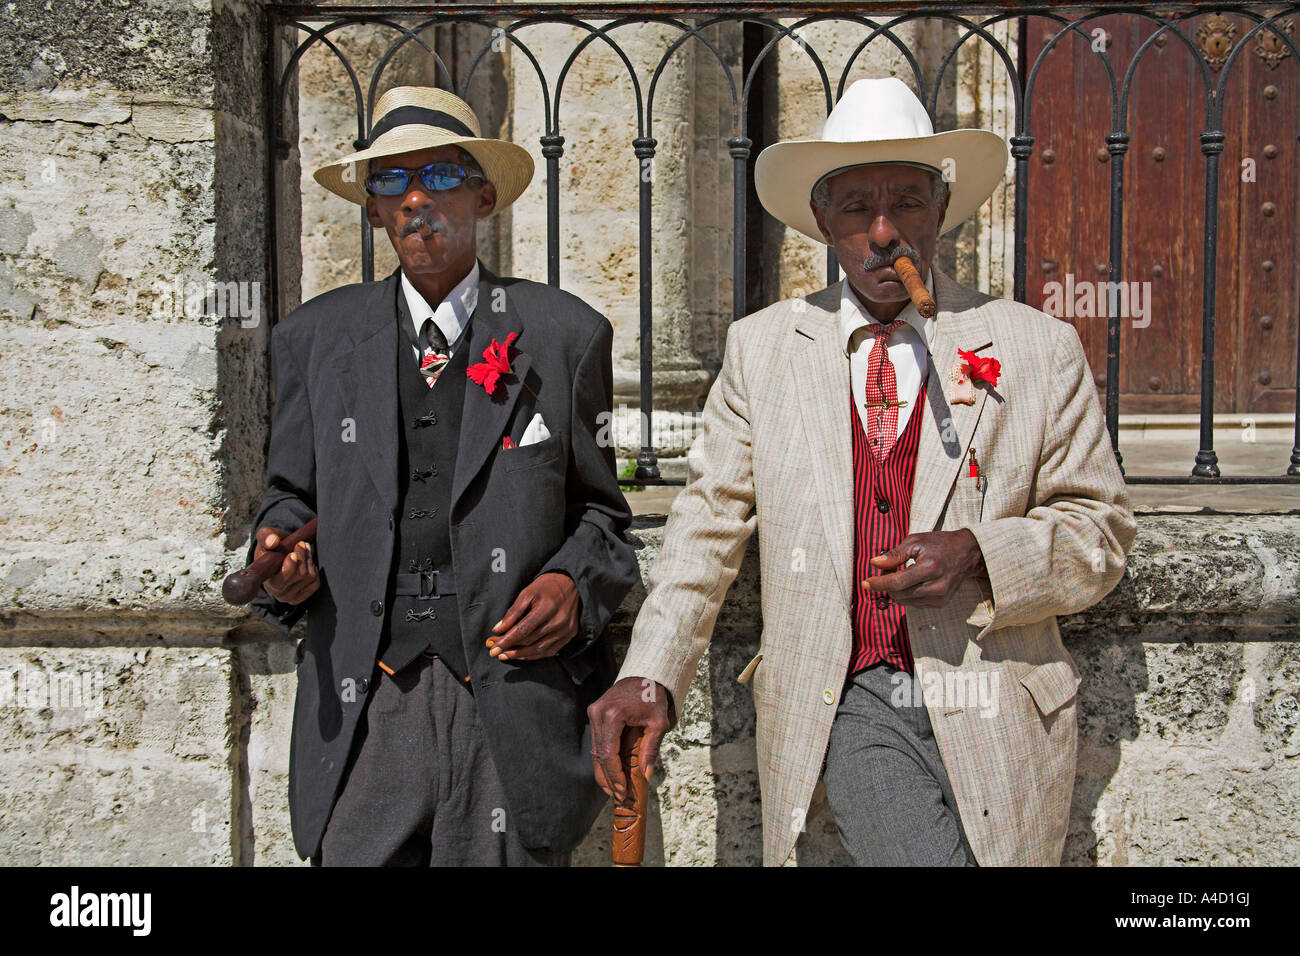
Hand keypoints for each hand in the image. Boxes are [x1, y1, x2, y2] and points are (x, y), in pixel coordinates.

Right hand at [255, 526, 319, 604]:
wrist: (276, 556)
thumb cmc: (270, 546)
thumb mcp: (265, 536)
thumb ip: (266, 536)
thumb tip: (273, 541)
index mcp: (265, 580)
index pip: (281, 579)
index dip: (290, 567)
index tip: (293, 554)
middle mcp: (277, 593)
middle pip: (300, 574)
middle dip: (303, 556)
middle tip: (301, 544)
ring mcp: (289, 597)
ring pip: (309, 577)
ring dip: (309, 560)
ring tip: (304, 550)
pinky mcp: (300, 597)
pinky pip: (315, 584)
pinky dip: (314, 570)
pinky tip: (307, 563)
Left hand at [486, 571, 578, 660]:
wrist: (570, 584)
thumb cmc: (546, 587)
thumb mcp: (527, 593)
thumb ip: (513, 612)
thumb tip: (498, 630)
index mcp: (547, 608)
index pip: (523, 630)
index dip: (506, 640)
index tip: (493, 647)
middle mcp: (559, 622)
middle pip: (530, 641)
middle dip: (509, 647)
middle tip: (494, 649)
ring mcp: (565, 630)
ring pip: (539, 650)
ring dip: (520, 655)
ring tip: (504, 655)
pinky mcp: (569, 635)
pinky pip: (549, 651)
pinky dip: (533, 655)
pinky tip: (521, 655)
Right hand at [588, 676, 672, 801]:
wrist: (645, 673)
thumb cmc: (653, 697)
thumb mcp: (658, 722)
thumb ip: (651, 748)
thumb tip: (645, 775)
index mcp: (612, 715)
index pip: (609, 753)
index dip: (614, 775)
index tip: (622, 791)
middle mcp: (598, 713)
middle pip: (599, 754)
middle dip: (608, 778)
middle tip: (617, 796)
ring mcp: (594, 713)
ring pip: (595, 750)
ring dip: (603, 771)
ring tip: (613, 789)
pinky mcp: (595, 713)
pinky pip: (597, 742)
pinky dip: (603, 758)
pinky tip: (610, 772)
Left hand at [866, 529, 986, 607]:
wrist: (967, 554)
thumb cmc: (940, 545)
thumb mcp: (916, 541)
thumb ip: (895, 554)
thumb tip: (875, 563)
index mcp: (930, 568)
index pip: (898, 582)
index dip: (879, 583)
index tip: (866, 583)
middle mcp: (936, 586)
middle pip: (899, 594)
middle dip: (886, 584)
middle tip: (887, 569)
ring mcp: (940, 597)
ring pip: (905, 601)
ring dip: (896, 590)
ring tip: (900, 573)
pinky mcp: (940, 603)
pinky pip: (914, 604)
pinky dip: (907, 594)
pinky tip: (912, 582)